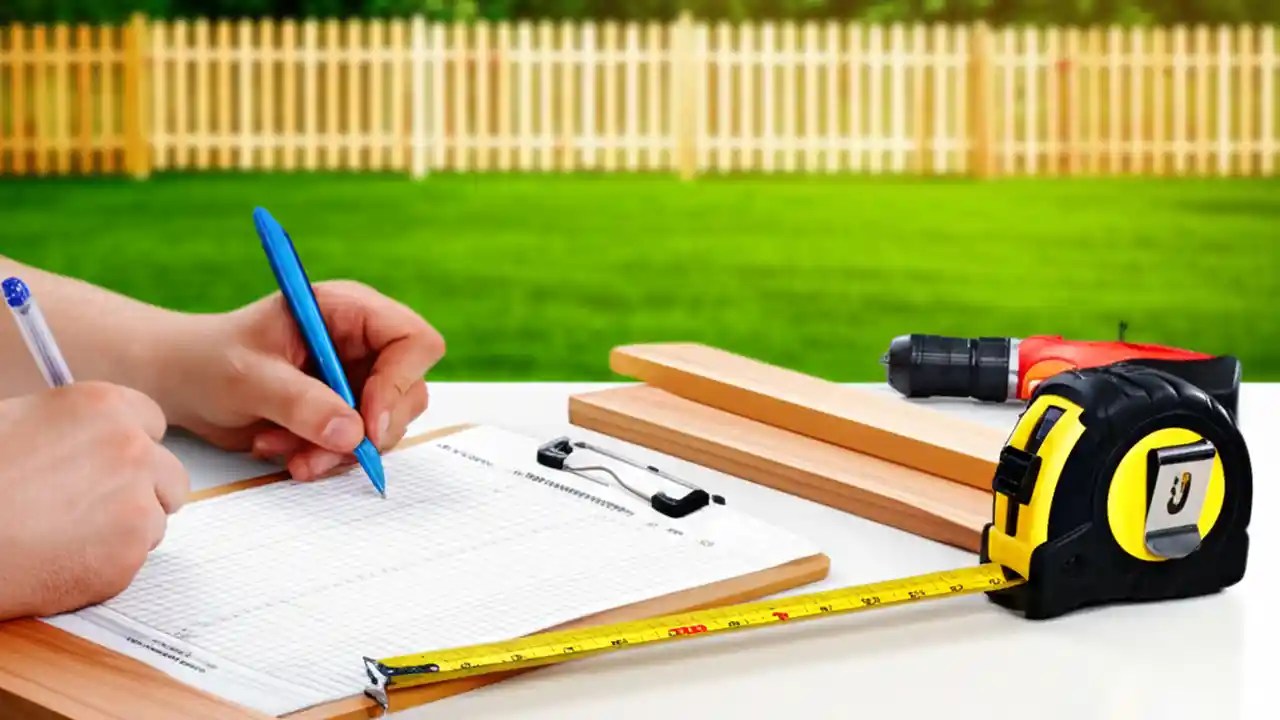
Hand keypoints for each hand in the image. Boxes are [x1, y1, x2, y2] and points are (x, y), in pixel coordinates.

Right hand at [0, 383, 188, 619]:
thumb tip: (91, 437)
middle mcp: (132, 449)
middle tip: (93, 509)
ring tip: (64, 535)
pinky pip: (134, 560)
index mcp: (104, 406)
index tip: (109, 464)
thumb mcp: (19, 420)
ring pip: (154, 521)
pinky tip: (61, 560)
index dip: (131, 448)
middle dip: (141, 493)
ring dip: (124, 531)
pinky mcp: (127, 555)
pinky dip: (106, 565)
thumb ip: (73, 427)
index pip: (153, 425)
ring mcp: (135, 503)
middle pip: (169, 475)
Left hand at [157, 281, 444, 480]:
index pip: (413, 340)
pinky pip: (357, 445)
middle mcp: (362, 343)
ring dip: (340, 450)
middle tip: (328, 451)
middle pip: (408, 390)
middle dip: (368, 429)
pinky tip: (283, 450)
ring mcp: (356, 379)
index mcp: (347, 311)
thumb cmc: (209, 360)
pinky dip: (324, 458)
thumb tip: (353, 434)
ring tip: (287, 451)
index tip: (368, 422)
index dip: (400, 381)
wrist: (182, 382)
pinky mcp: (343, 412)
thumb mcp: (249, 378)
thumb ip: (302, 403)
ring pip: (384, 426)